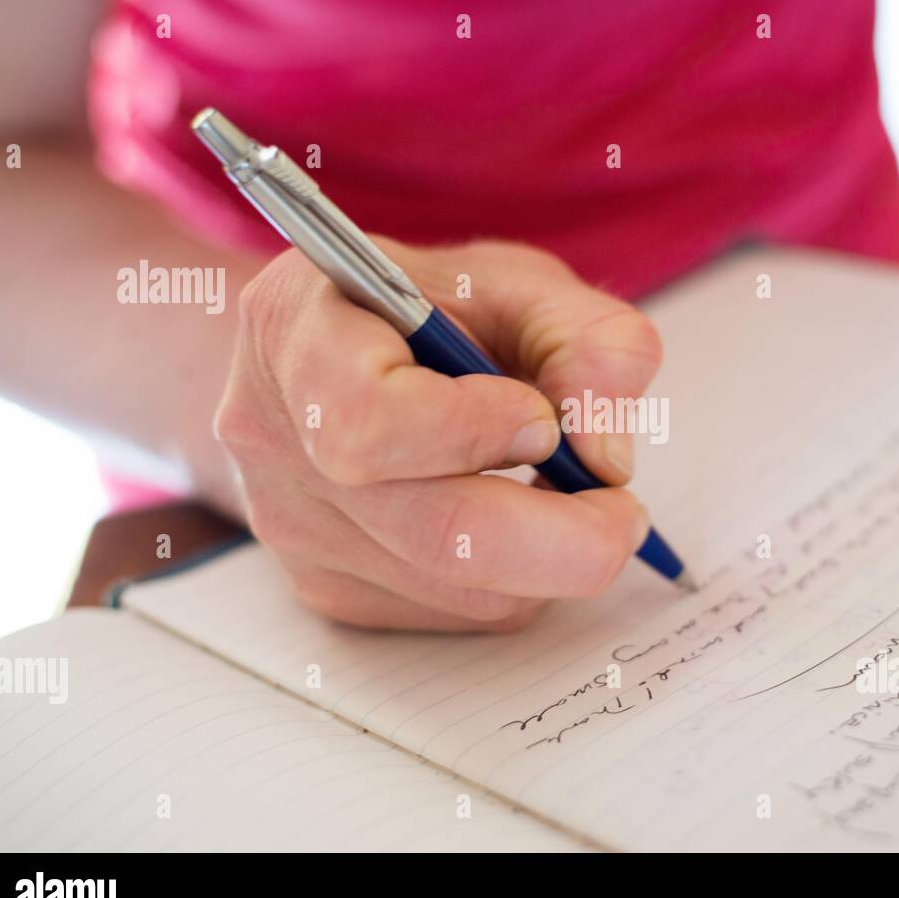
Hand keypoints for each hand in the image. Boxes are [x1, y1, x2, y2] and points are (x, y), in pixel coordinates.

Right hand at [214, 238, 660, 630]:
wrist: (351, 348)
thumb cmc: (435, 307)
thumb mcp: (523, 284)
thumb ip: (590, 341)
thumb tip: (607, 460)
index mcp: (295, 328)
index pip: (366, 418)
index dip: (473, 431)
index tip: (544, 422)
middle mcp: (272, 437)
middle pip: (431, 532)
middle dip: (562, 534)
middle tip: (626, 513)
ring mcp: (291, 526)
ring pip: (459, 587)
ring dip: (549, 558)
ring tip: (577, 500)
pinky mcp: (328, 587)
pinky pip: (454, 613)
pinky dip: (517, 579)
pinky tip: (519, 519)